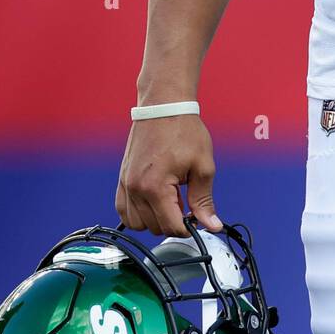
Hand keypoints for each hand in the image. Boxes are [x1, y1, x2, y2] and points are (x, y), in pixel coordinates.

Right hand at [116, 115, 221, 237]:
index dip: (188, 227)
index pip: (171, 227)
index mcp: (155, 187)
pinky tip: (154, 200)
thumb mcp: (203, 166)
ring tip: (171, 199)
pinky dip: (137, 213)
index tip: (196, 218)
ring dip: (154, 219)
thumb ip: (204, 200)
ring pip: (136, 224)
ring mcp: (125, 183)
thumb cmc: (184, 130)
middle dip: (173, 221)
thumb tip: (212, 225)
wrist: (164, 106)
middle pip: (154, 228)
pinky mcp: (122, 178)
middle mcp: (135, 188)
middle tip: (186, 203)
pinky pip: (123, 210)